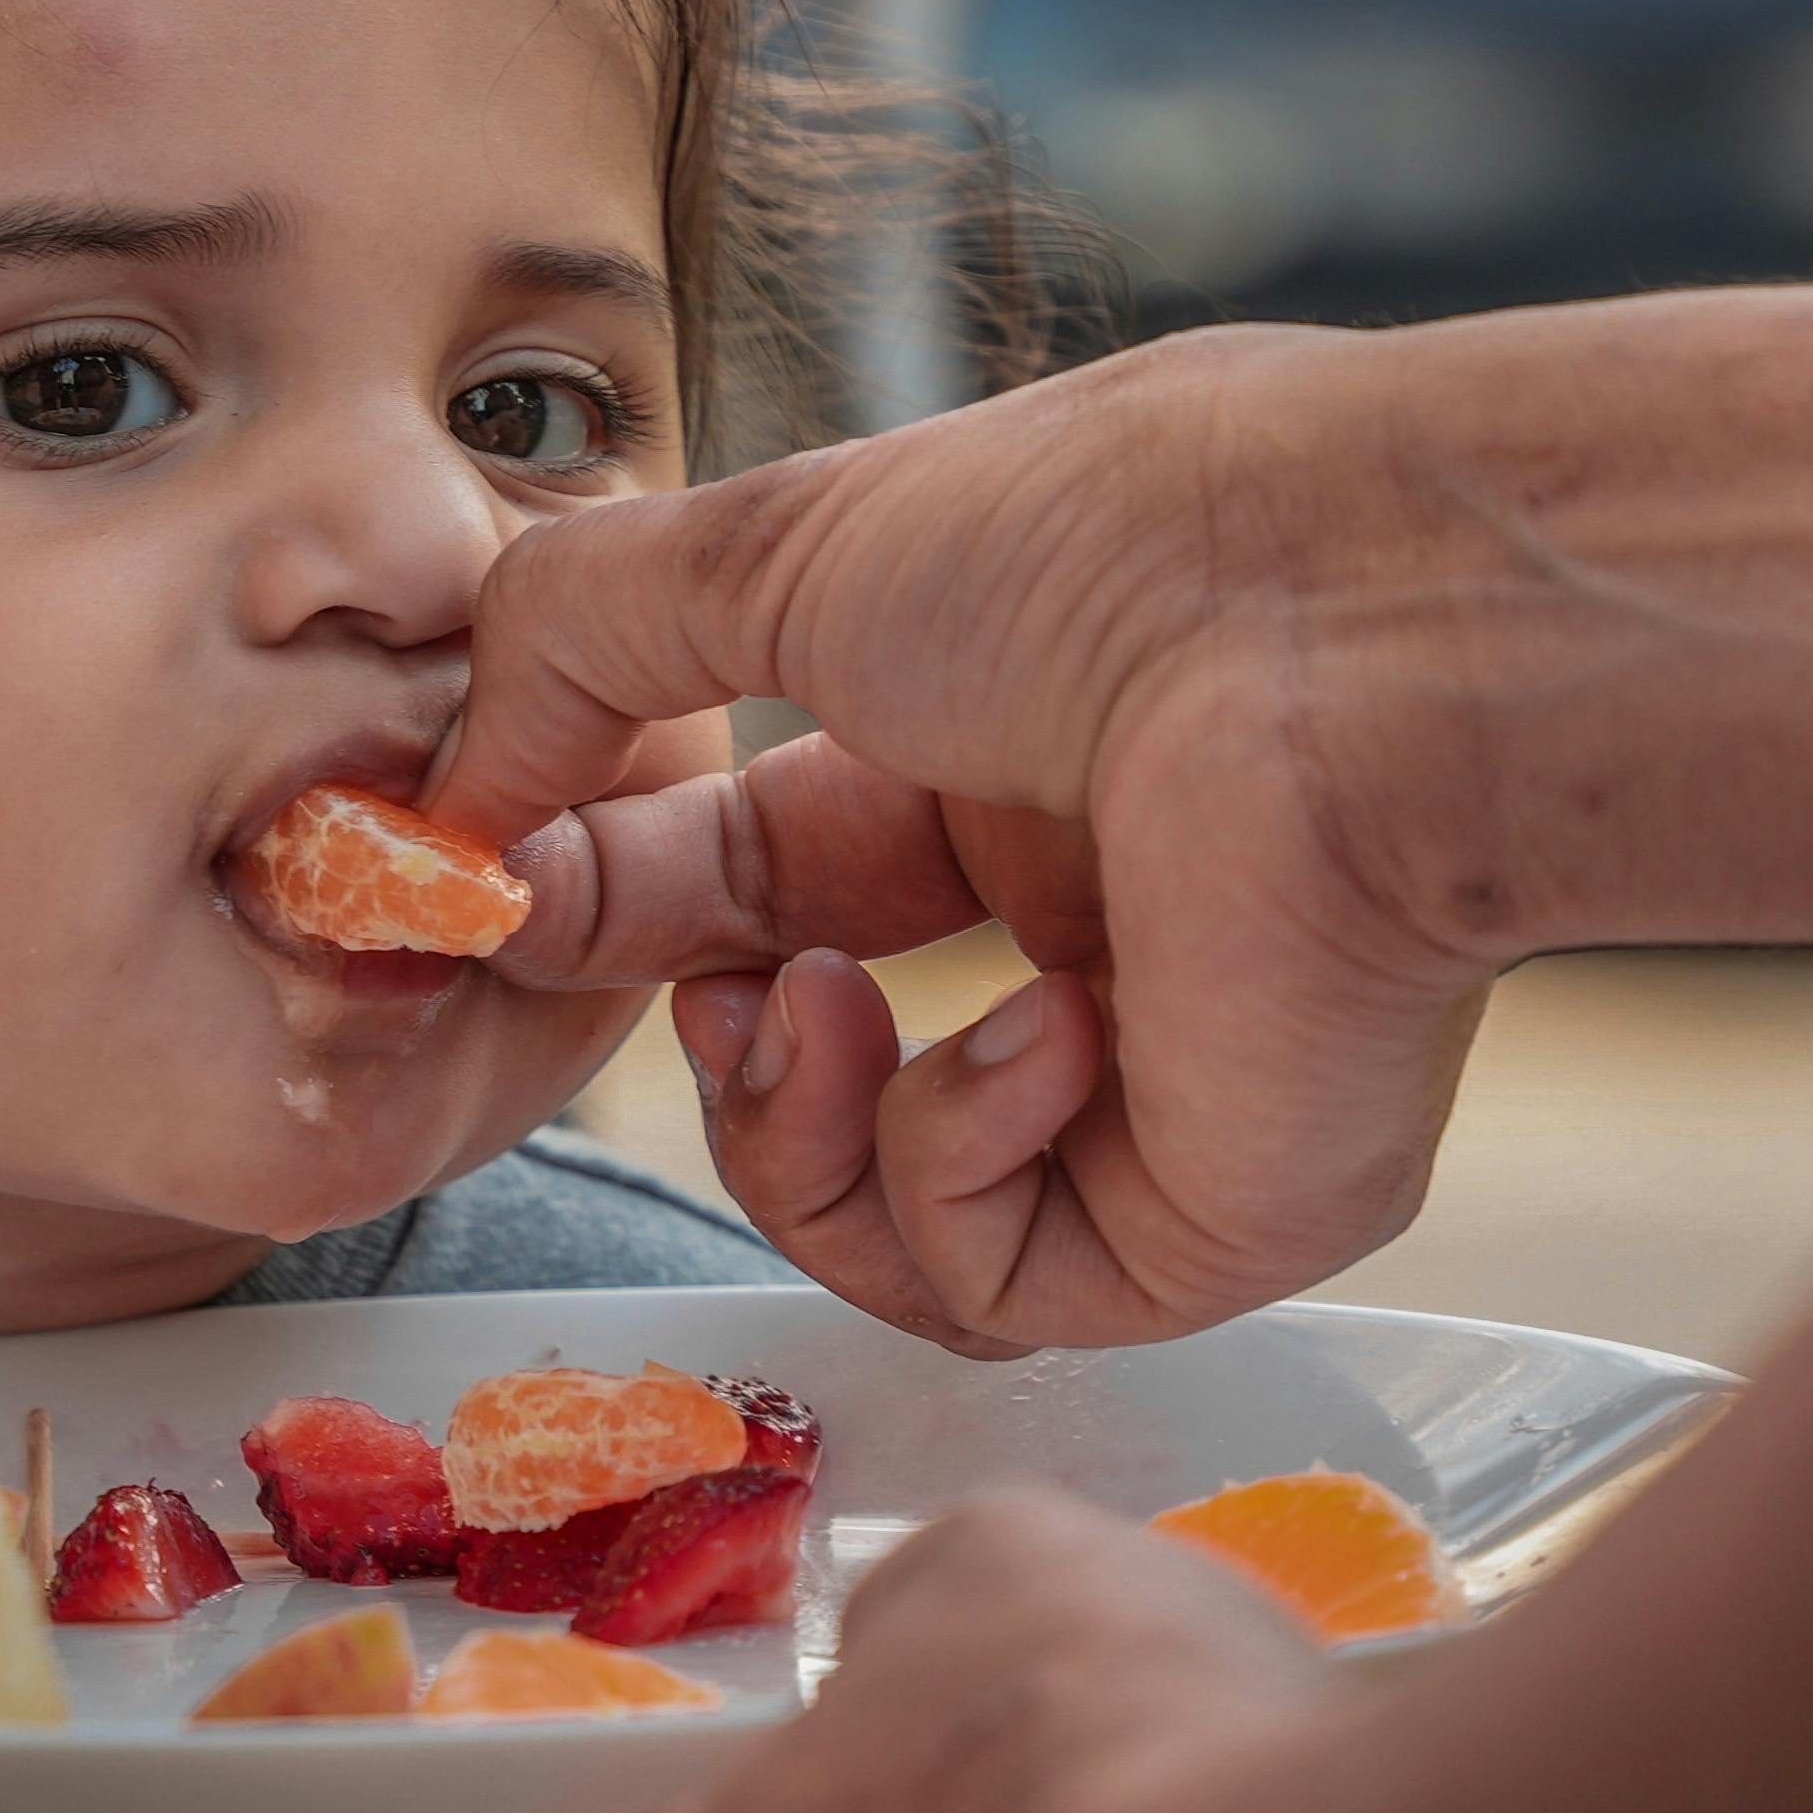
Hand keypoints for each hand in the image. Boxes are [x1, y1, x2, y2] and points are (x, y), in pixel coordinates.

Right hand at [442, 337, 1495, 1345]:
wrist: (1354, 640)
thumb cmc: (1122, 545)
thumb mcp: (778, 541)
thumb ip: (573, 642)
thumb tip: (459, 797)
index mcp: (1001, 762)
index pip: (757, 885)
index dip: (616, 909)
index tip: (497, 898)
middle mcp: (1082, 927)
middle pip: (809, 1079)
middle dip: (708, 1052)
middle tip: (700, 991)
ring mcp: (1150, 1085)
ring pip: (877, 1219)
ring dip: (800, 1122)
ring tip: (828, 1008)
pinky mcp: (1208, 1217)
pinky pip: (992, 1271)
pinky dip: (965, 1150)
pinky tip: (1051, 1034)